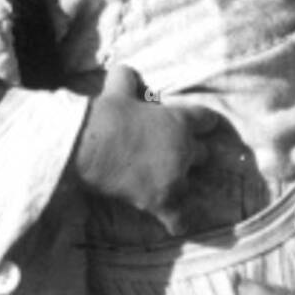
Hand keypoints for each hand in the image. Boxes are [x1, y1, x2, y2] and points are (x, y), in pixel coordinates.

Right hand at [71, 64, 220, 234]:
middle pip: (204, 155)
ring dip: (182, 184)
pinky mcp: (161, 200)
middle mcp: (184, 149)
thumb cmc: (105, 115)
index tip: (206, 126)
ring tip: (173, 188)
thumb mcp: (117, 89)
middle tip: (179, 157)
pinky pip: (179, 218)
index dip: (205, 124)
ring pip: (192, 183)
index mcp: (179, 120)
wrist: (88, 145)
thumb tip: (125, 69)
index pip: (206, 120)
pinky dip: (179, 222)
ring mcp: (175, 176)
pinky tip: (177, 225)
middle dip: (193, 155)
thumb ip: (127, 79)